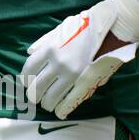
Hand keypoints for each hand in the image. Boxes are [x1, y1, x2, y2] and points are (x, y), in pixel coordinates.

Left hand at [22, 0, 138, 118]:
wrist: (113, 28)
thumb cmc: (86, 27)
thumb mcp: (61, 29)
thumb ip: (43, 42)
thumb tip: (30, 53)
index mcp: (50, 48)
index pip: (29, 69)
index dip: (25, 79)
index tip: (26, 83)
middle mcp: (59, 62)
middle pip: (37, 86)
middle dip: (34, 95)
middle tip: (35, 97)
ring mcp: (73, 74)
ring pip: (51, 97)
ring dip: (47, 103)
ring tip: (48, 104)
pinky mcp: (87, 82)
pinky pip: (70, 101)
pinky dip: (62, 109)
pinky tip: (59, 112)